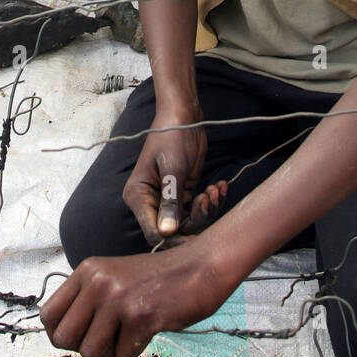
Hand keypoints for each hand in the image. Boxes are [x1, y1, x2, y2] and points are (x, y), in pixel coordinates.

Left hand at [40, 247, 227, 356]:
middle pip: (63, 338)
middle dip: (83, 347)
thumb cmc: (158, 279)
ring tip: (129, 331)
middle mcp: (98, 282)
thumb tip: (62, 338)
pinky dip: (136, 349)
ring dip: (111, 350)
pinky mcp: (141, 317)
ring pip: (90, 352)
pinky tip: (150, 328)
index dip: (59, 333)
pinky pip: (123, 355)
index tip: (80, 335)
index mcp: (88, 270)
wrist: (201, 267)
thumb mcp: (113, 277)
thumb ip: (88, 300)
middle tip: (107, 338)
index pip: (48, 315)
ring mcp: (119, 299)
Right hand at [122, 118, 210, 245]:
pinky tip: (218, 186)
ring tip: (215, 188)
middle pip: (174, 231)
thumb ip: (170, 201)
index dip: (175, 240)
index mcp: (138, 196)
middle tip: (209, 197)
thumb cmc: (172, 137)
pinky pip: (197, 210)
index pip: (154, 232)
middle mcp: (150, 202)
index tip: (197, 240)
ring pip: (189, 222)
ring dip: (207, 209)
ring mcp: (167, 199)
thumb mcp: (173, 169)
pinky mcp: (183, 194)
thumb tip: (166, 232)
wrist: (183, 116)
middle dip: (196, 219)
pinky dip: (211, 202)